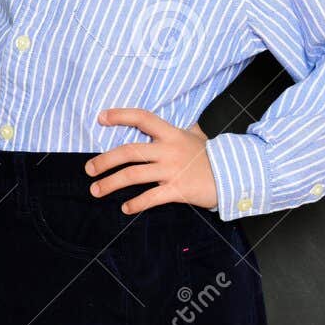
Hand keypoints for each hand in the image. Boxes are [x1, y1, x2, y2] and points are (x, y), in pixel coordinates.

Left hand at [83, 109, 218, 214]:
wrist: (236, 176)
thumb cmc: (212, 156)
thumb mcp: (198, 137)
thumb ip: (186, 130)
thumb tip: (187, 123)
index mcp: (171, 134)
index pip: (142, 118)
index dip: (121, 116)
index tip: (100, 118)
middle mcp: (168, 150)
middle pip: (128, 151)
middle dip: (104, 160)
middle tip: (88, 169)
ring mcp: (172, 170)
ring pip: (133, 175)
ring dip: (110, 184)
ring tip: (96, 190)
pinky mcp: (177, 190)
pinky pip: (151, 197)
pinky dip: (135, 204)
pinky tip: (125, 208)